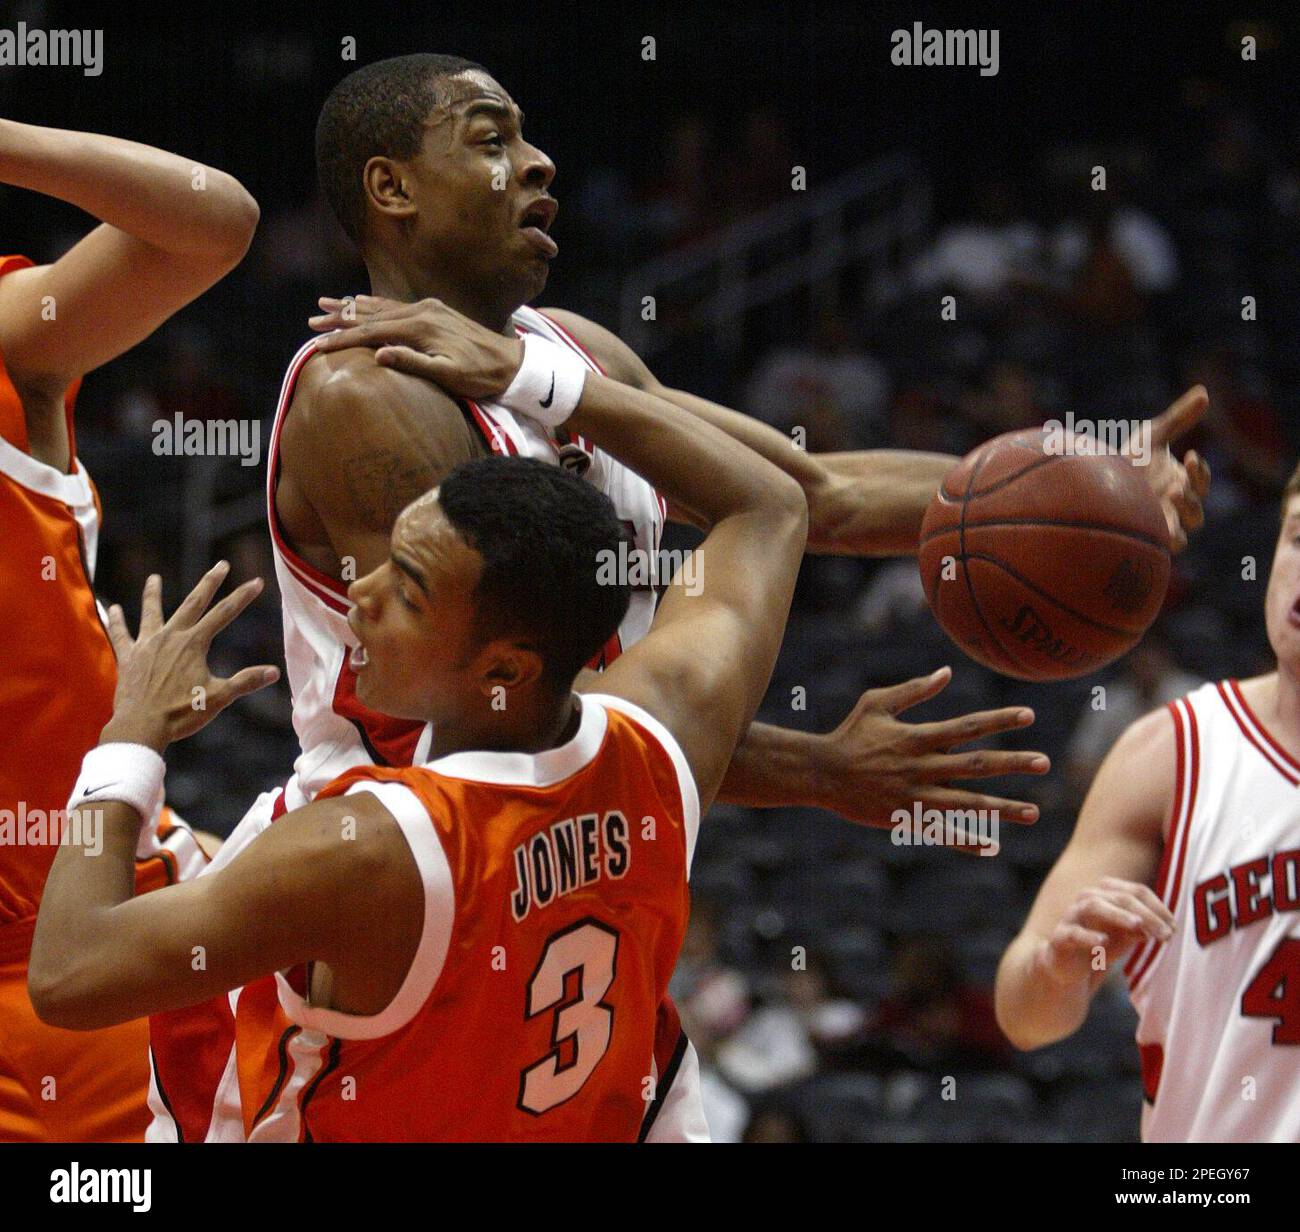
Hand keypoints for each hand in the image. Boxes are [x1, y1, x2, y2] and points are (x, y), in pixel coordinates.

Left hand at [100, 563, 279, 751]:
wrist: (141, 726)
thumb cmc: (181, 713)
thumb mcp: (219, 697)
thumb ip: (246, 681)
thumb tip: (274, 672)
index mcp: (194, 644)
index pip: (224, 614)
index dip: (242, 597)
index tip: (257, 581)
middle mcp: (171, 637)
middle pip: (193, 603)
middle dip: (210, 583)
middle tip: (222, 565)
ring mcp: (147, 645)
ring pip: (151, 612)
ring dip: (153, 593)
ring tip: (153, 577)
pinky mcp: (128, 657)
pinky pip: (121, 634)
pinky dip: (116, 621)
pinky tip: (112, 608)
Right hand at [309, 294, 524, 400]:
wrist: (512, 363)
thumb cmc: (480, 376)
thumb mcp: (448, 376)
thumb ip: (414, 363)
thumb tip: (380, 354)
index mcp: (420, 327)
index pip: (372, 332)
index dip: (343, 339)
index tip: (318, 346)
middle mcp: (421, 311)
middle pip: (371, 314)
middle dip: (340, 318)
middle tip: (312, 321)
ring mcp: (429, 308)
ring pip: (382, 306)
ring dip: (353, 307)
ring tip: (326, 305)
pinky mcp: (435, 310)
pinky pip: (396, 305)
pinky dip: (375, 304)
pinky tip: (363, 303)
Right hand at [812, 667, 1049, 840]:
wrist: (822, 773)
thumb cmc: (849, 734)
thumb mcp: (877, 703)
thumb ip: (913, 690)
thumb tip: (947, 672)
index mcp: (917, 737)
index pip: (967, 727)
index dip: (999, 720)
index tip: (1030, 715)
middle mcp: (922, 767)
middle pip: (976, 765)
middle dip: (1012, 763)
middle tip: (1044, 762)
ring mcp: (916, 795)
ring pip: (967, 803)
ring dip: (1002, 808)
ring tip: (1033, 812)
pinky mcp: (906, 817)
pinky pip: (942, 832)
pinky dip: (967, 840)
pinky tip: (992, 846)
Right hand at [1037, 876, 1173, 986]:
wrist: (1068, 971)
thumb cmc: (1100, 948)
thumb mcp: (1126, 938)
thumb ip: (1142, 929)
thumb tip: (1164, 926)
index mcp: (1106, 895)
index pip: (1135, 891)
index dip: (1157, 906)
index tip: (1173, 926)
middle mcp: (1087, 900)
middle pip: (1118, 896)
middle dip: (1146, 913)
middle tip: (1166, 933)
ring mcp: (1071, 917)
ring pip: (1093, 905)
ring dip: (1118, 914)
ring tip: (1138, 925)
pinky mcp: (1060, 937)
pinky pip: (1072, 932)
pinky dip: (1088, 936)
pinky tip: (1103, 941)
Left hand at [1129, 384, 1211, 551]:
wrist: (1095, 480)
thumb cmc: (1127, 459)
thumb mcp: (1152, 435)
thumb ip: (1178, 418)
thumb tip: (1204, 392)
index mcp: (1180, 483)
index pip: (1200, 482)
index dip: (1201, 472)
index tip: (1190, 456)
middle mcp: (1173, 507)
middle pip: (1196, 514)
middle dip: (1190, 500)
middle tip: (1176, 487)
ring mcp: (1158, 525)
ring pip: (1182, 535)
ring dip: (1177, 525)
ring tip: (1163, 507)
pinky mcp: (1142, 538)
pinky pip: (1157, 549)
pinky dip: (1160, 542)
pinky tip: (1147, 532)